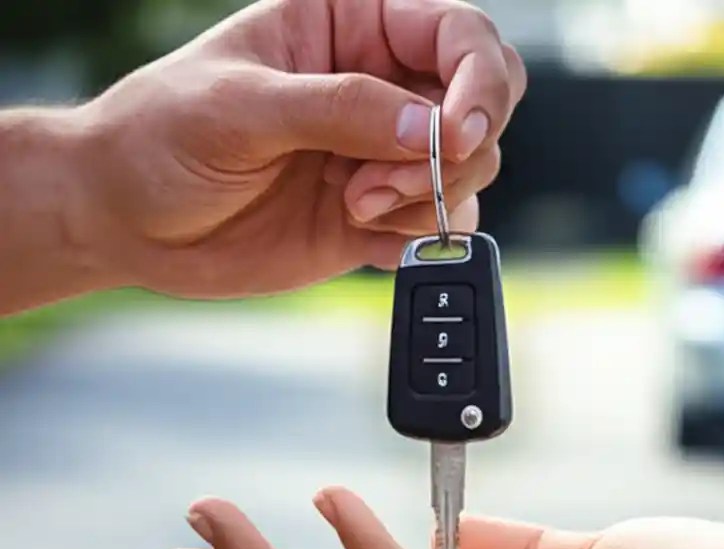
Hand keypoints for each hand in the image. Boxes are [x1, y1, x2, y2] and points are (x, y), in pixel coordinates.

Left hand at [69, 0, 524, 298]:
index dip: (477, 81)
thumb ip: (337, 109)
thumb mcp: (238, 107)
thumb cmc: (159, 135)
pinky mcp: (381, 212)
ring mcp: (384, 150)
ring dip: (429, 194)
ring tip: (354, 202)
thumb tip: (427, 126)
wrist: (125, 220)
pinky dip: (420, 233)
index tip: (453, 133)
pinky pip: (443, 221)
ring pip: (471, 166)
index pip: (458, 34)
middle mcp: (380, 83)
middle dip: (462, 145)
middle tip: (398, 179)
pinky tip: (359, 229)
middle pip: (485, 101)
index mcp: (352, 25)